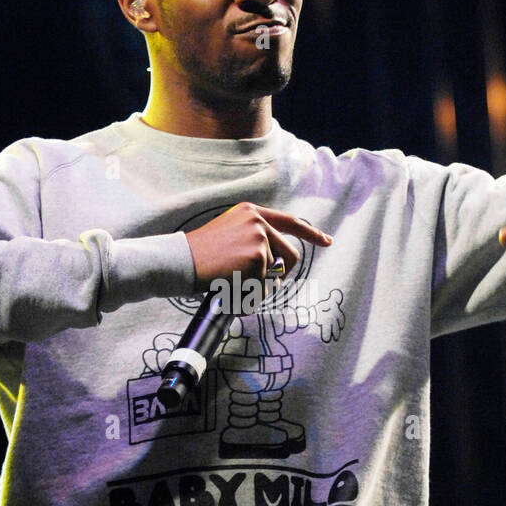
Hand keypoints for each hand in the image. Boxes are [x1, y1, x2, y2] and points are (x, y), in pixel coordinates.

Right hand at [185, 202, 332, 288]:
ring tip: (233, 282)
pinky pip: (264, 286)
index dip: (311, 233)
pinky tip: (230, 287)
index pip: (290, 221)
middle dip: (278, 275)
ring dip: (259, 286)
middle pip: (291, 256)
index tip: (327, 241)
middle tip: (252, 283)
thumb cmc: (199, 255)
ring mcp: (259, 237)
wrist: (178, 260)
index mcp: (251, 212)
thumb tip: (278, 262)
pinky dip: (250, 293)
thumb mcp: (229, 234)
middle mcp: (258, 220)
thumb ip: (253, 238)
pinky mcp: (258, 256)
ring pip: (277, 274)